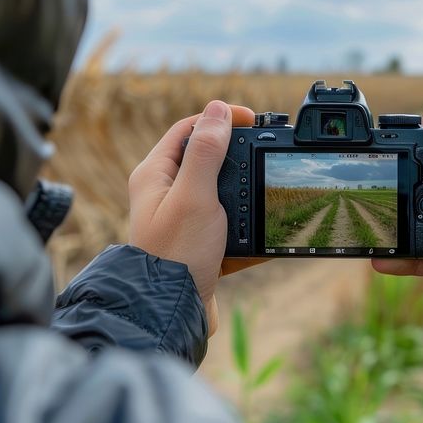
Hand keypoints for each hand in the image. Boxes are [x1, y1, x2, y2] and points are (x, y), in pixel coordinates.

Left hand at [128, 100, 264, 336]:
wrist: (169, 312)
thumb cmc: (175, 254)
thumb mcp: (195, 195)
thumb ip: (206, 151)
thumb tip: (218, 110)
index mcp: (155, 174)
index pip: (189, 128)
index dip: (220, 118)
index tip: (252, 119)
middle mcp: (165, 193)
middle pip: (206, 158)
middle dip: (238, 154)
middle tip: (266, 153)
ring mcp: (182, 219)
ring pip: (221, 192)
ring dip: (245, 191)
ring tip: (267, 192)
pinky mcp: (197, 243)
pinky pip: (228, 225)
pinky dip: (247, 225)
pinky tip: (265, 229)